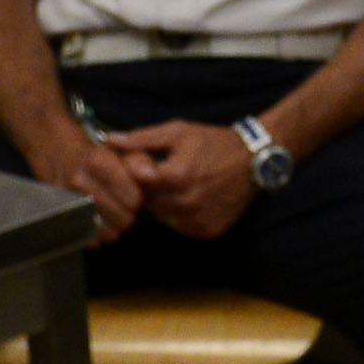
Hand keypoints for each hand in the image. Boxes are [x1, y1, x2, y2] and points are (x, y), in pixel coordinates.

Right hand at [32, 118, 142, 241]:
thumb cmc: (95, 153)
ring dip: (114, 227)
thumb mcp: (121, 149)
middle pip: (122, 218)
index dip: (138, 199)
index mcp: (98, 162)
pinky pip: (90, 238)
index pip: (133, 198)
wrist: (56, 150)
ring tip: (112, 214)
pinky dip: (98, 234)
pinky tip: (98, 220)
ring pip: (107, 232)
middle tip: (124, 206)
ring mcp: (67, 199)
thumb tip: (151, 176)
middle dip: (128, 214)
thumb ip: (140, 162)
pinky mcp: (60, 214)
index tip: (134, 195)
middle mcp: (80, 181)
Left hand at [111, 120, 258, 240]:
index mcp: (177, 174)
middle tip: (163, 174)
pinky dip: (180, 215)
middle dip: (149, 189)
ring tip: (178, 185)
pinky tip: (191, 198)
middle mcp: (187, 201)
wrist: (254, 161)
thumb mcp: (178, 132)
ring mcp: (198, 219)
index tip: (146, 163)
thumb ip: (141, 139)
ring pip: (162, 217)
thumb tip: (109, 140)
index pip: (136, 183)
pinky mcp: (207, 231)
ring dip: (163, 204)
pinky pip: (180, 227)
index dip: (137, 173)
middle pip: (147, 202)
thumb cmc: (213, 142)